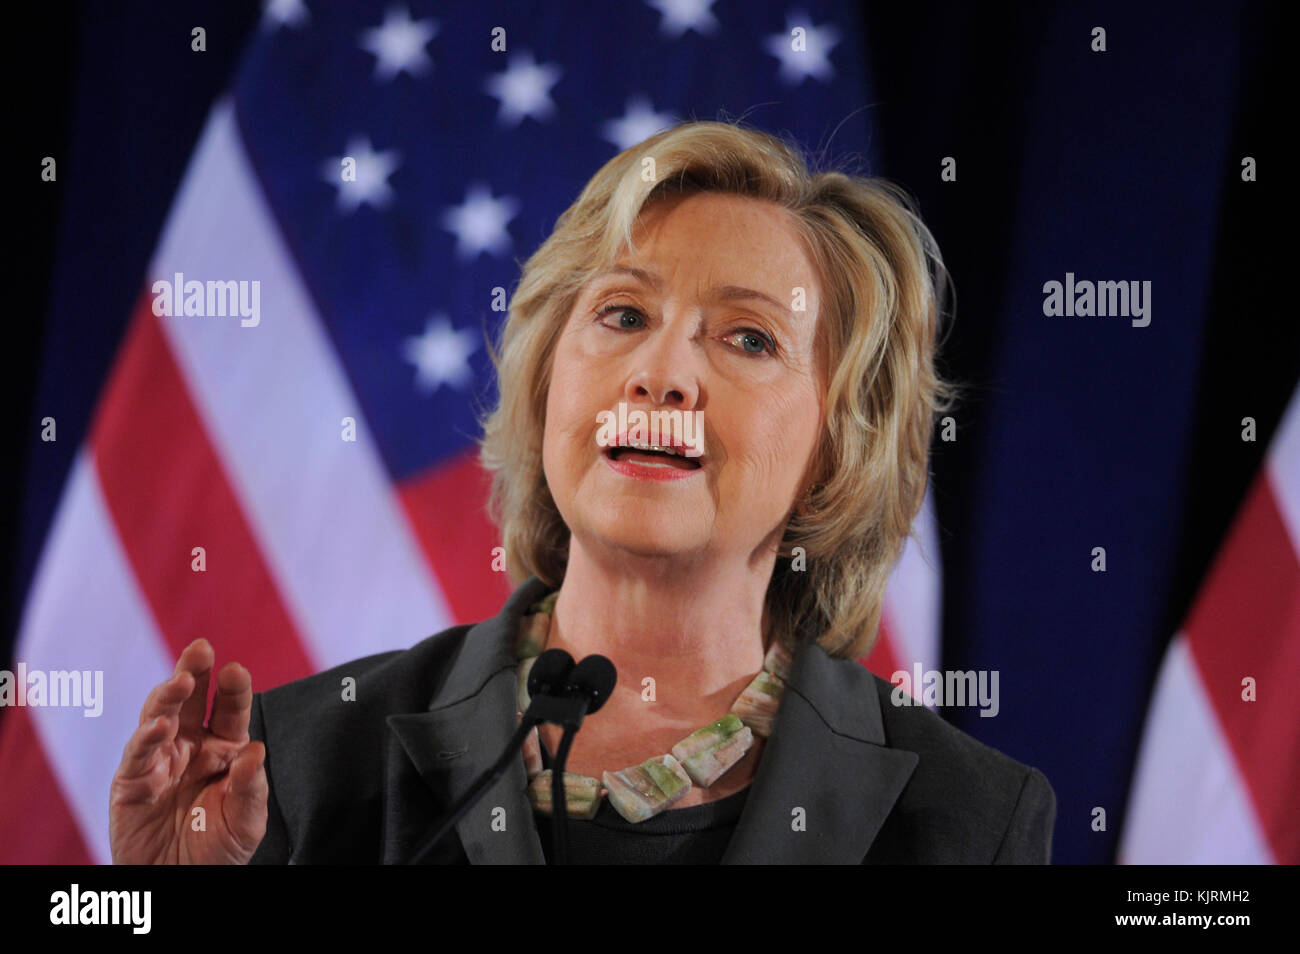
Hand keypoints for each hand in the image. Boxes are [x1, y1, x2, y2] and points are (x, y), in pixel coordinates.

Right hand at [109, 639, 267, 863]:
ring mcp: (160, 760)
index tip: (236, 669)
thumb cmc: (217, 849)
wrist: (180, 882)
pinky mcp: (133, 781)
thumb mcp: (247, 820)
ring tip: (181, 680)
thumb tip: (255, 749)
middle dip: (193, 671)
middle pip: (189, 700)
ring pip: (159, 716)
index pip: (229, 709)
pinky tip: (161, 725)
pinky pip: (138, 753)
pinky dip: (147, 737)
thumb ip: (251, 786)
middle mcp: (190, 746)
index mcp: (223, 748)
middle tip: (200, 648)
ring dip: (167, 695)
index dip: (232, 688)